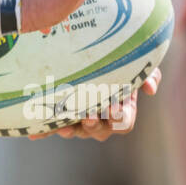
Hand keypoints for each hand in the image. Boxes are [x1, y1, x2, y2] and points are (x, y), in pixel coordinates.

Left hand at [30, 67, 161, 140]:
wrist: (87, 51)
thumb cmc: (117, 58)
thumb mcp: (135, 62)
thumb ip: (149, 72)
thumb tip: (150, 89)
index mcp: (121, 108)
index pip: (123, 122)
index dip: (119, 118)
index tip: (114, 109)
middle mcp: (100, 117)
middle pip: (98, 130)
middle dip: (93, 125)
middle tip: (87, 117)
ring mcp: (79, 118)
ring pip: (76, 130)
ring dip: (69, 129)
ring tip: (63, 125)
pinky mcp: (60, 114)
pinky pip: (53, 125)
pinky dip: (45, 129)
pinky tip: (34, 133)